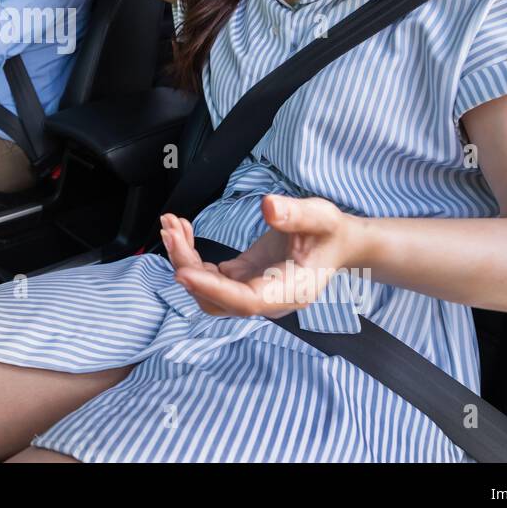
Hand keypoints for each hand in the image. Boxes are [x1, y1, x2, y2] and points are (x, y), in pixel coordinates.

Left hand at [159, 192, 360, 317]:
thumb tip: (269, 206)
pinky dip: (192, 256)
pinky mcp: (242, 279)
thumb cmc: (331, 233)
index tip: (182, 271)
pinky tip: (183, 230)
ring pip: (207, 290)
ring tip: (170, 226)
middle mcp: (267, 300)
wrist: (336, 244)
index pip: (245, 301)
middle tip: (170, 231)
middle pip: (216, 298)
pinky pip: (209, 276)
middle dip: (188, 267)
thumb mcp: (322, 217)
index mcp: (289, 291)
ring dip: (184, 261)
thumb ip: (297, 214)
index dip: (212, 289)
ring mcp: (251, 291)